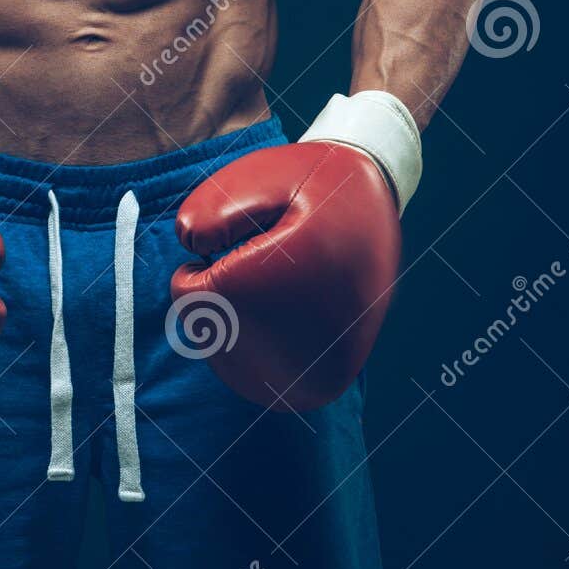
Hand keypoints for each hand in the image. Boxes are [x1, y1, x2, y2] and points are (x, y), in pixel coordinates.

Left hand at [171, 141, 400, 410]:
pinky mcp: (309, 393)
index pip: (191, 296)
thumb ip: (212, 206)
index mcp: (290, 296)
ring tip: (284, 281)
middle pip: (205, 328)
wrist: (380, 213)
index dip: (205, 259)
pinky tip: (284, 306)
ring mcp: (305, 384)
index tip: (248, 240)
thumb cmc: (316, 187)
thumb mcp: (264, 175)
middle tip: (271, 258)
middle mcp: (301, 354)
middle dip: (220, 287)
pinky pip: (242, 368)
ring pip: (221, 350)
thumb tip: (188, 243)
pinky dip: (247, 334)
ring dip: (233, 312)